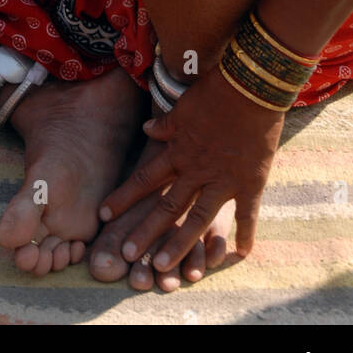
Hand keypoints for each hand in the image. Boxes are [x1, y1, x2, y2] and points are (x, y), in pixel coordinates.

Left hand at [98, 65, 282, 270]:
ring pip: (196, 219)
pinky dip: (244, 234)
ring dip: (180, 244)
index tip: (103, 216)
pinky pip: (245, 214)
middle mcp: (195, 170)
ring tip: (164, 267)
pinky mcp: (249, 182)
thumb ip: (165, 123)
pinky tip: (239, 254)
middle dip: (144, 231)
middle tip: (126, 255)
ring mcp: (222, 179)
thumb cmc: (214, 89)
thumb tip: (146, 129)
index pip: (143, 179)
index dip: (124, 198)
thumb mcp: (183, 104)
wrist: (249, 85)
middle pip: (165, 206)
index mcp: (177, 151)